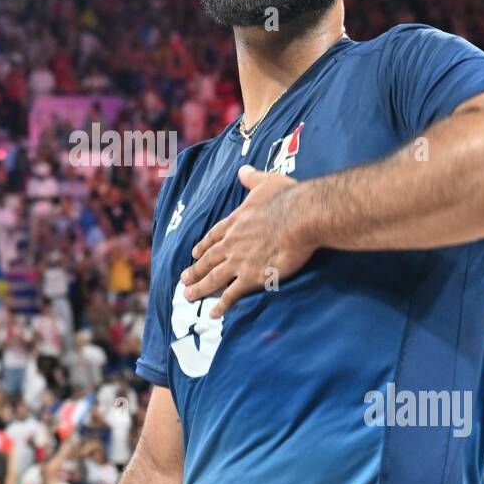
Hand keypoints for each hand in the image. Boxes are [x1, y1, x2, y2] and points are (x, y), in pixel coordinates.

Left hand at [180, 166, 313, 318]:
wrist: (299, 218)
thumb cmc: (286, 199)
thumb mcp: (266, 182)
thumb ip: (252, 178)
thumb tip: (243, 170)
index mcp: (236, 222)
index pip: (214, 236)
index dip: (204, 245)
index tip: (194, 253)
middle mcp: (232, 243)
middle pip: (209, 258)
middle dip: (195, 269)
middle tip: (183, 278)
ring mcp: (239, 261)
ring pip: (214, 277)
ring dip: (200, 287)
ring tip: (187, 295)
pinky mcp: (251, 277)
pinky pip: (232, 294)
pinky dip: (221, 305)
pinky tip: (213, 313)